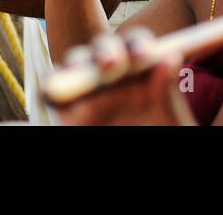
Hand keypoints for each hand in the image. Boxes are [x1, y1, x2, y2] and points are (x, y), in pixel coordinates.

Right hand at [52, 29, 194, 125]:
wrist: (141, 178)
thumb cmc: (158, 132)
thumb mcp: (171, 121)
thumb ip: (165, 93)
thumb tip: (169, 56)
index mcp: (140, 69)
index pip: (136, 45)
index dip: (137, 44)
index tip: (145, 54)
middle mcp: (112, 74)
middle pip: (103, 49)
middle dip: (106, 51)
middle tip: (113, 64)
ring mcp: (87, 88)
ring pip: (76, 63)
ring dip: (78, 63)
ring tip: (80, 72)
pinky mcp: (65, 107)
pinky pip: (52, 92)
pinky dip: (51, 87)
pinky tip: (53, 88)